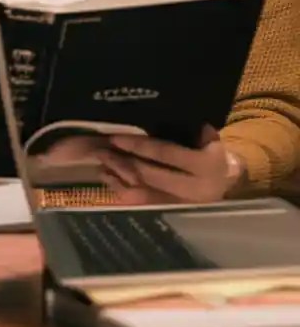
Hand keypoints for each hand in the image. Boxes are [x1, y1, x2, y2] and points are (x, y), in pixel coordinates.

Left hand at [99, 125, 234, 204]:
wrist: (226, 184)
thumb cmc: (212, 154)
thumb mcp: (208, 139)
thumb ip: (190, 129)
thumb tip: (159, 113)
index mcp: (204, 165)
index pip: (164, 153)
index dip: (138, 145)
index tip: (115, 138)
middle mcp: (194, 188)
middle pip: (148, 174)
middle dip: (121, 161)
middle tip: (100, 150)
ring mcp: (181, 204)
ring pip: (141, 192)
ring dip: (117, 176)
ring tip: (100, 163)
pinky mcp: (171, 213)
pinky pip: (141, 203)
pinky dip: (122, 190)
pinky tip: (109, 178)